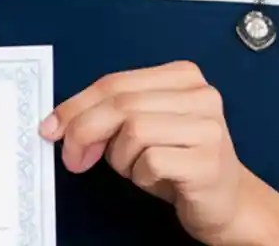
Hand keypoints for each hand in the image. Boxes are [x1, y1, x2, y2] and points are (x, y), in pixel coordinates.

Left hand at [38, 60, 261, 243]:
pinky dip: (141, 175)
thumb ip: (111, 115)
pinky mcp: (208, 161)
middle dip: (85, 132)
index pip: (115, 82)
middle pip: (120, 103)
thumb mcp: (142, 129)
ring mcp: (208, 126)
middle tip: (73, 159)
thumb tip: (62, 124)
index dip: (76, 105)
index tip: (52, 128)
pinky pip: (150, 161)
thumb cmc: (178, 163)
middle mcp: (200, 94)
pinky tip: (156, 180)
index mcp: (183, 76)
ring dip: (120, 158)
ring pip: (133, 130)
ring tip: (135, 169)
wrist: (227, 202)